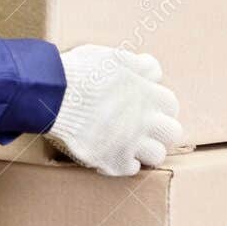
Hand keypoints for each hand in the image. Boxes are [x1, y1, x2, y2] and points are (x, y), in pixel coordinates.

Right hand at [46, 45, 182, 176]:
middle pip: (172, 132)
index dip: (160, 106)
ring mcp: (130, 142)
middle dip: (161, 131)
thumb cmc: (80, 73)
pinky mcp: (113, 160)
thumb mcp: (112, 56)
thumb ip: (137, 65)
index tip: (149, 107)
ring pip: (156, 155)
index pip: (171, 104)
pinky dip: (123, 163)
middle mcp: (144, 120)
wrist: (54, 97)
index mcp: (146, 93)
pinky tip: (112, 154)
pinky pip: (130, 169)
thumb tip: (153, 71)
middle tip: (145, 128)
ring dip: (145, 150)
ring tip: (130, 145)